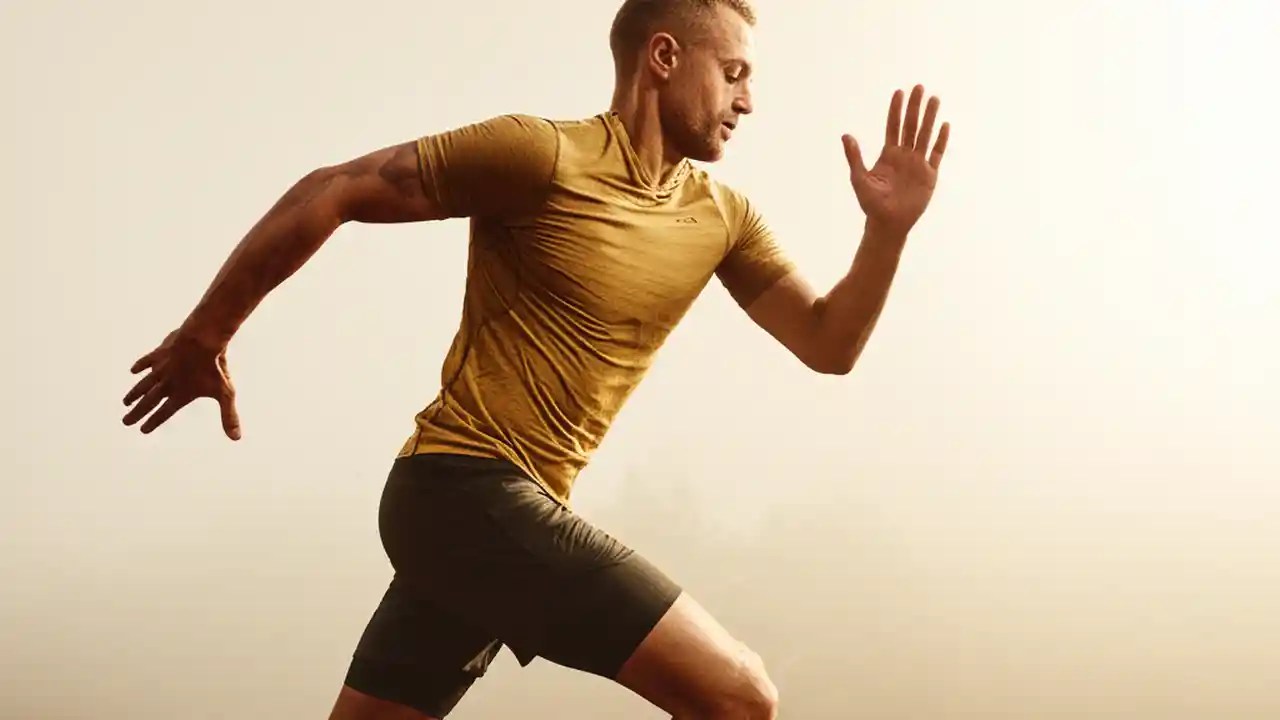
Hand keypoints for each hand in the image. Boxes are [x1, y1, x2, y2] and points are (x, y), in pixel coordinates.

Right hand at [122, 329, 241, 439]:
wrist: (203, 339)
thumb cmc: (216, 367)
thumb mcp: (225, 393)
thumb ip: (228, 416)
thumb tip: (236, 438)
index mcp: (181, 394)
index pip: (164, 413)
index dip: (153, 422)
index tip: (143, 430)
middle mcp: (167, 383)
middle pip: (149, 401)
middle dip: (137, 413)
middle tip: (125, 422)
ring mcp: (162, 367)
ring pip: (144, 383)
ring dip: (135, 393)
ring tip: (126, 402)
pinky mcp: (161, 352)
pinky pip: (147, 361)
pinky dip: (140, 366)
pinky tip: (133, 371)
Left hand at [842, 84, 950, 238]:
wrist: (888, 223)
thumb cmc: (871, 203)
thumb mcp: (859, 178)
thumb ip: (854, 157)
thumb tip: (845, 135)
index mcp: (888, 155)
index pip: (893, 126)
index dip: (895, 110)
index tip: (898, 92)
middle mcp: (904, 156)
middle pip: (911, 126)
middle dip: (914, 107)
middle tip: (918, 87)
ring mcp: (918, 164)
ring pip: (925, 135)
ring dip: (930, 117)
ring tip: (934, 99)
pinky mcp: (929, 175)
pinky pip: (936, 154)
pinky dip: (941, 140)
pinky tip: (944, 125)